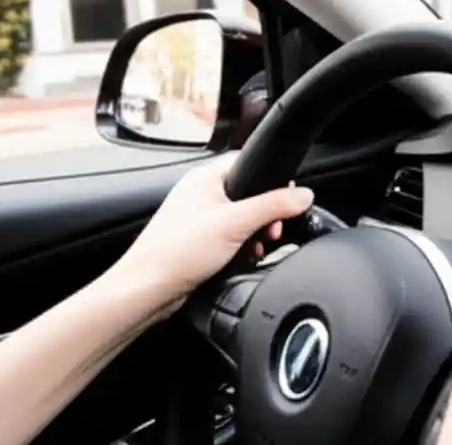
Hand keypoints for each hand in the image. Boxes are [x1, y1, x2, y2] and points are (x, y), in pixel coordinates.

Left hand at [109, 154, 313, 309]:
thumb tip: (303, 195)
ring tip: (255, 246)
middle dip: (266, 213)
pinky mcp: (197, 240)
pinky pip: (230, 235)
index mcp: (205, 177)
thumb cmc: (177, 251)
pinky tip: (242, 257)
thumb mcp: (236, 223)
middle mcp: (200, 193)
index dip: (272, 179)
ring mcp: (198, 217)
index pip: (249, 162)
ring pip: (241, 216)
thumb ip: (274, 206)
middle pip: (249, 192)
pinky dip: (241, 245)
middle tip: (271, 230)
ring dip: (255, 232)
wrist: (147, 288)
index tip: (287, 199)